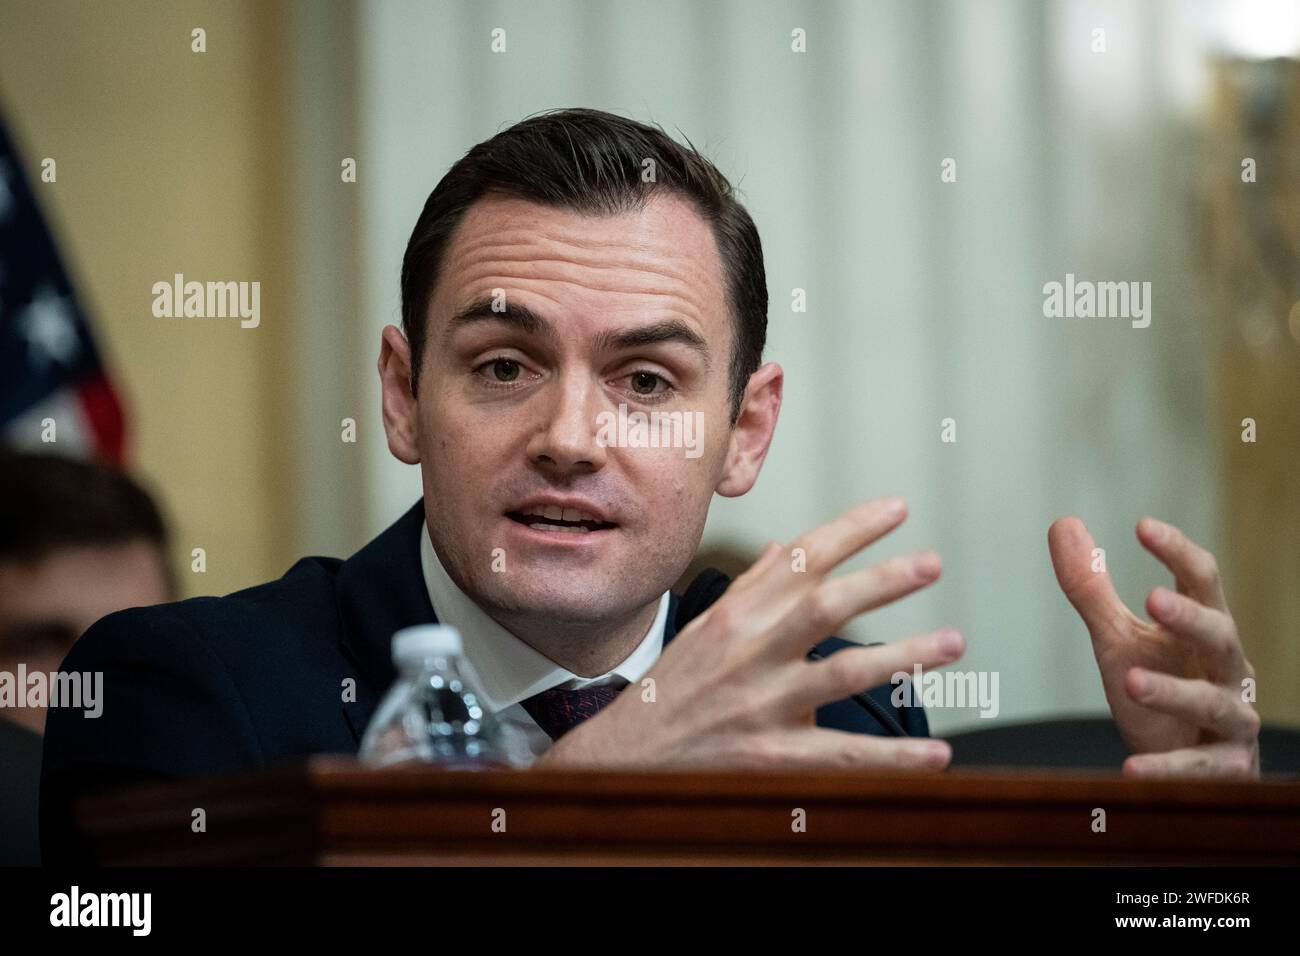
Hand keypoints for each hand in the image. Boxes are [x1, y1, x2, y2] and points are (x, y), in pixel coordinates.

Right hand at [538, 497, 963, 770]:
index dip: (853, 529)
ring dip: (903, 655)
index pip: (801, 558)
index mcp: (737, 615)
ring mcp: (762, 704)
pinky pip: (841, 756)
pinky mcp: (771, 756)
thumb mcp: (704, 629)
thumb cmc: (672, 691)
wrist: (627, 760)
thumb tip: (785, 549)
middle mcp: (750, 652)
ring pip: (843, 673)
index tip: (897, 509)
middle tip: (932, 562)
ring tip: (952, 642)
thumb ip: (751, 588)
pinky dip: (892, 758)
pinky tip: (935, 756)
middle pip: (825, 605)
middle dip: (883, 580)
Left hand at [1048, 516, 1259, 778]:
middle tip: (1154, 600)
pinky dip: (1168, 768)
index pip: (1201, 582)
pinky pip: (1198, 768)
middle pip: (1221, 636)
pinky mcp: (1225, 768)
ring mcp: (1232, 720)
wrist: (1181, 762)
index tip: (1144, 526)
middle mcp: (1228, 670)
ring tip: (1132, 682)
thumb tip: (1063, 524)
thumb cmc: (1156, 688)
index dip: (1178, 553)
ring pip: (1212, 702)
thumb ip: (1092, 588)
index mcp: (1204, 631)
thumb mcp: (1118, 638)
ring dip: (1173, 692)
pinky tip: (1132, 769)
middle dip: (1191, 619)